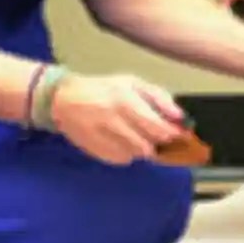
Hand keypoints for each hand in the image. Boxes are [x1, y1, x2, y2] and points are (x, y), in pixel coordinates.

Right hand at [49, 73, 188, 164]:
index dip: (171, 133)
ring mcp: (103, 138)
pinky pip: (122, 159)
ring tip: (134, 133)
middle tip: (156, 134)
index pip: (157, 126)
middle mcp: (114, 120)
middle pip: (148, 145)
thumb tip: (179, 116)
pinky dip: (127, 153)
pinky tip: (120, 140)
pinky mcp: (96, 151)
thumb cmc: (102, 89)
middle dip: (157, 142)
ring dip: (142, 147)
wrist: (64, 100)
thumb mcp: (132, 83)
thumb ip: (158, 97)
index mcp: (125, 100)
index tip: (177, 133)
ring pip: (137, 154)